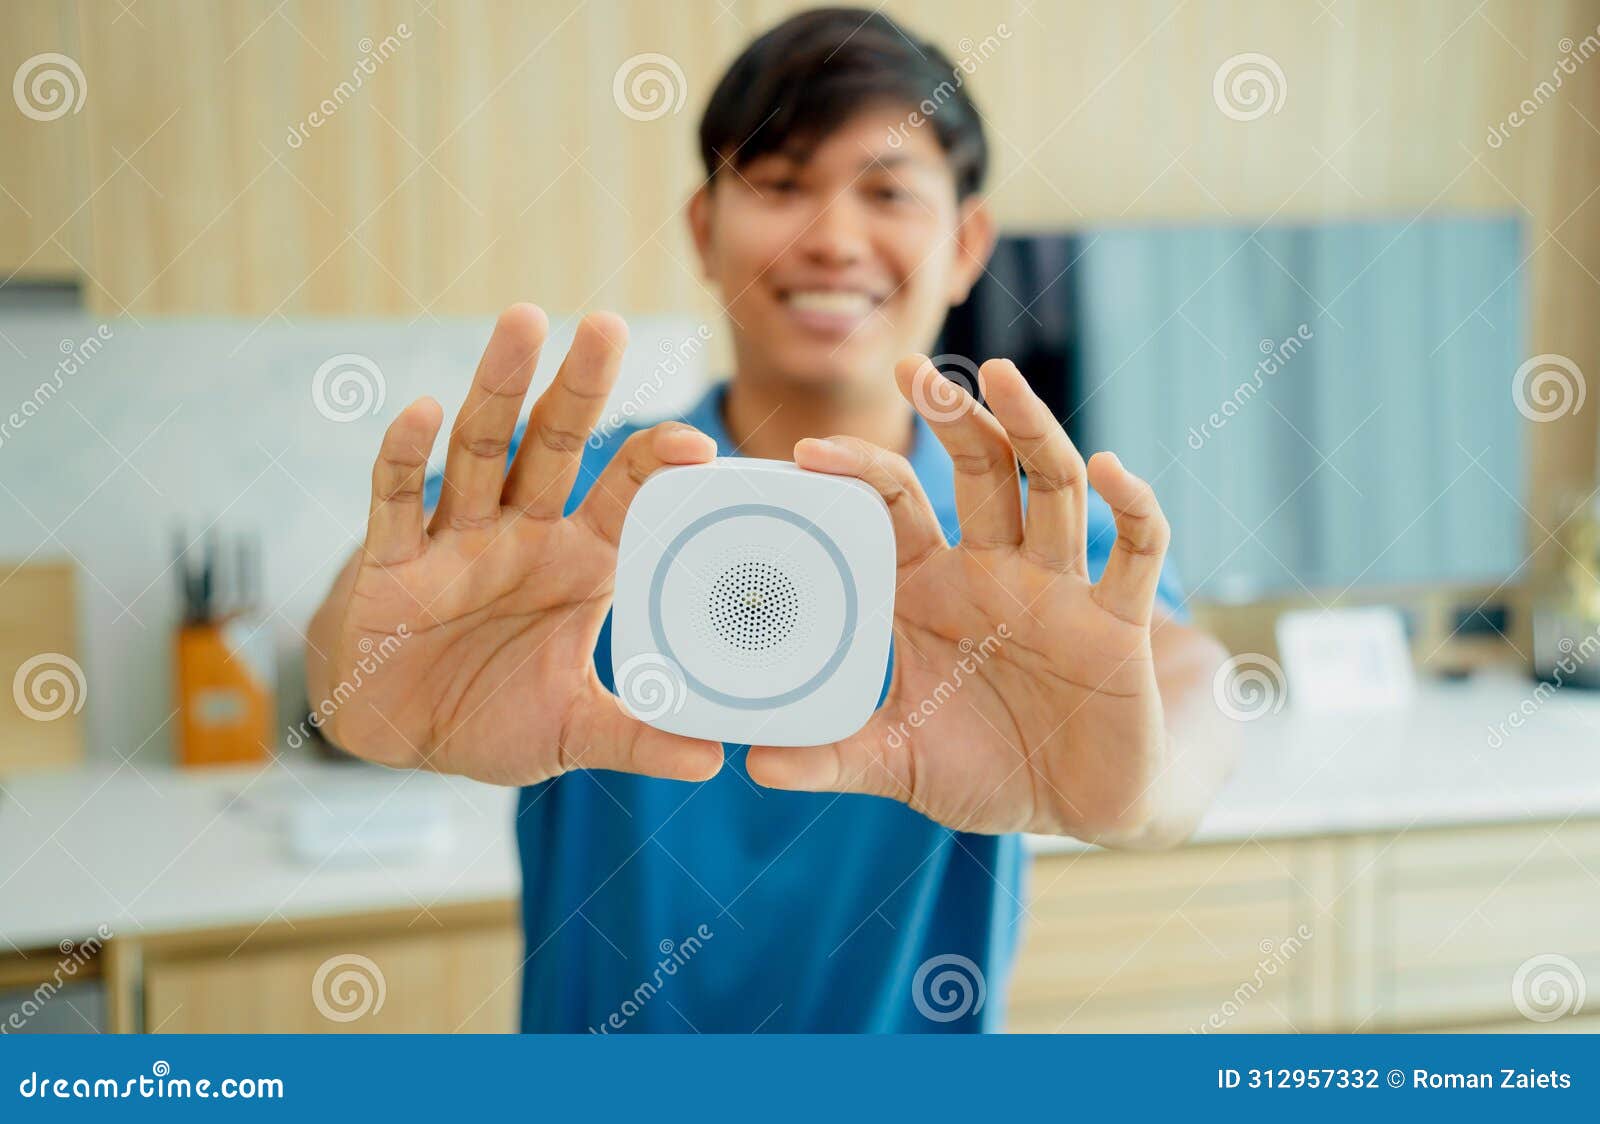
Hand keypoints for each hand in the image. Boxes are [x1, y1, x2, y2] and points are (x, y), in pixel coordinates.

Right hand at [316, 304, 722, 785]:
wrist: (398, 737)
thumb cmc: (490, 714)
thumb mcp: (573, 730)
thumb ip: (637, 737)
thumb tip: (714, 759)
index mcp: (578, 562)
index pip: (623, 496)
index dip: (655, 465)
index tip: (699, 444)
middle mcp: (521, 533)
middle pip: (553, 445)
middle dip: (578, 387)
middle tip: (607, 324)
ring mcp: (455, 539)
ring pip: (479, 451)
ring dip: (498, 389)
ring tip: (523, 322)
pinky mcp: (391, 561)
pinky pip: (397, 500)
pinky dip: (406, 458)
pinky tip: (422, 412)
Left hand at [746, 356, 1177, 839]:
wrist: (1074, 813)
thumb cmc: (985, 771)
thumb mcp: (899, 762)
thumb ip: (834, 756)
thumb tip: (753, 765)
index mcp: (935, 590)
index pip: (896, 508)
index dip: (861, 473)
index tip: (809, 452)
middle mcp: (997, 572)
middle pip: (979, 469)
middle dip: (950, 415)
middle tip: (912, 370)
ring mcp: (1060, 588)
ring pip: (1051, 485)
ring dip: (1030, 428)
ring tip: (999, 375)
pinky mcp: (1118, 622)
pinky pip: (1135, 549)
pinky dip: (1131, 506)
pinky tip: (1111, 469)